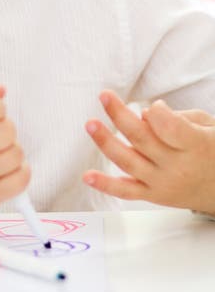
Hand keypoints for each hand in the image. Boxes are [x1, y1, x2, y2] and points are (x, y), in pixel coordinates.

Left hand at [83, 90, 214, 214]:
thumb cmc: (212, 151)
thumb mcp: (208, 126)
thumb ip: (178, 118)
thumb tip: (145, 114)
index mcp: (195, 145)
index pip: (171, 128)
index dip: (158, 112)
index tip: (154, 106)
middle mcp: (177, 166)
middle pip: (142, 138)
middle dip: (120, 115)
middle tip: (104, 96)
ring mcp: (162, 182)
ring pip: (129, 161)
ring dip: (106, 142)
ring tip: (91, 124)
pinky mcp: (152, 195)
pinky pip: (126, 192)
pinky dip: (105, 185)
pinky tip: (88, 176)